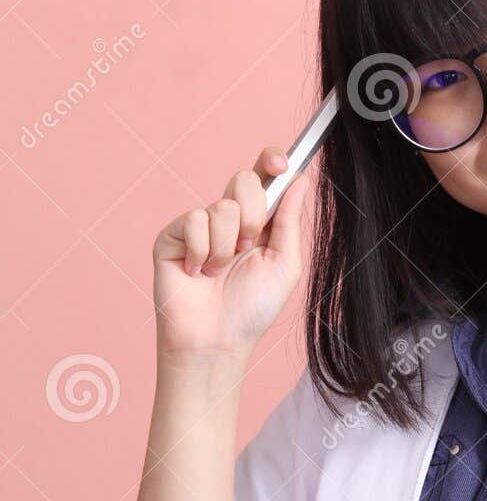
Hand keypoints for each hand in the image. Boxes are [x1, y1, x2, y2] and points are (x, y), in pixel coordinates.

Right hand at [153, 146, 309, 357]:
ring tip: (220, 271)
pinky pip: (193, 222)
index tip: (281, 164)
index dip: (270, 161)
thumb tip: (300, 179)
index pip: (262, 176)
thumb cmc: (252, 308)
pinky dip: (202, 252)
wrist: (218, 339)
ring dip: (227, 246)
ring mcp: (198, 226)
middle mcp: (227, 218)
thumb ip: (290, 220)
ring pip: (221, 206)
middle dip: (253, 215)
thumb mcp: (284, 263)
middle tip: (248, 248)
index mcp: (257, 222)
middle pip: (244, 180)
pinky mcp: (172, 236)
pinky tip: (197, 273)